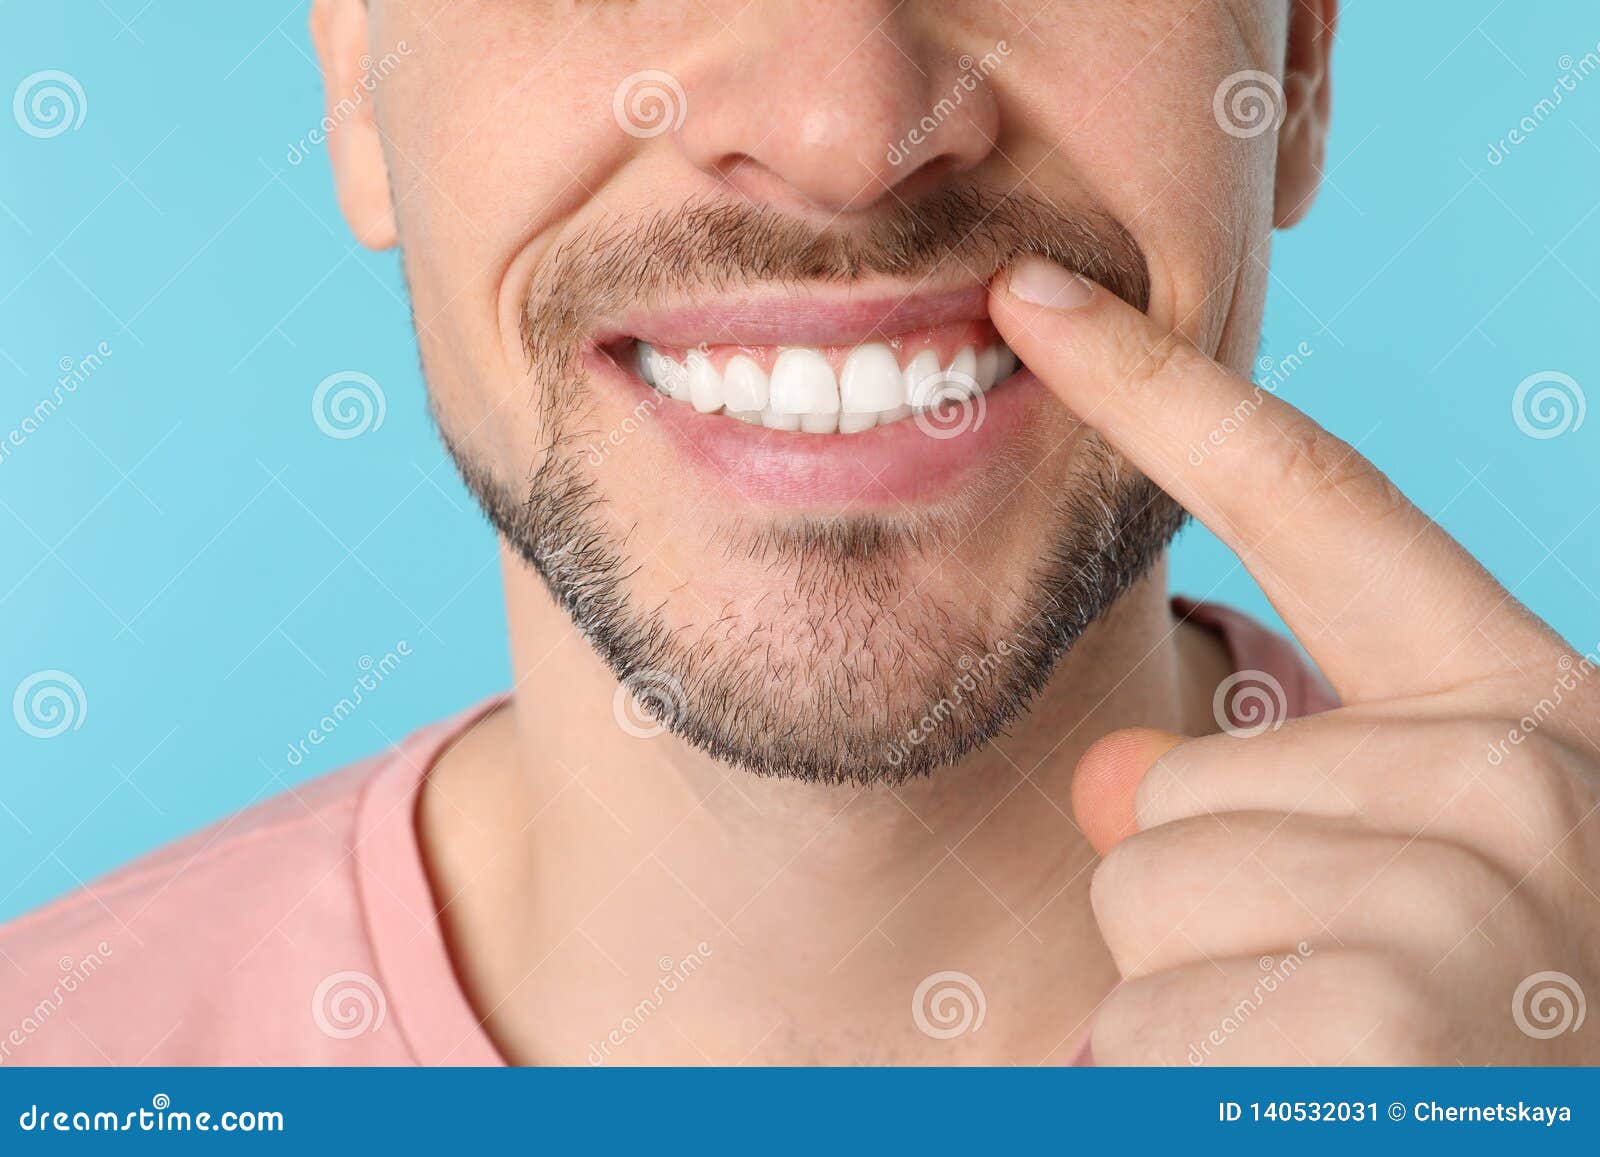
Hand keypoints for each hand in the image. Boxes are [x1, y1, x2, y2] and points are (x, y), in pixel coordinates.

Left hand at [988, 257, 1599, 1064]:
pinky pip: (1144, 1027)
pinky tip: (1320, 1116)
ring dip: (1193, 1008)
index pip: (1310, 496)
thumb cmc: (1496, 1048)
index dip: (1157, 388)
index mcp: (1526, 710)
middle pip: (1163, 773)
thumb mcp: (1411, 882)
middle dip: (1194, 900)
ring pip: (1140, 889)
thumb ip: (1268, 792)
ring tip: (1341, 1068)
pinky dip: (1183, 1098)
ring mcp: (1465, 891)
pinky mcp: (1392, 1021)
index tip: (1035, 295)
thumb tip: (1104, 774)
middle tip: (1342, 999)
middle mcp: (1520, 771)